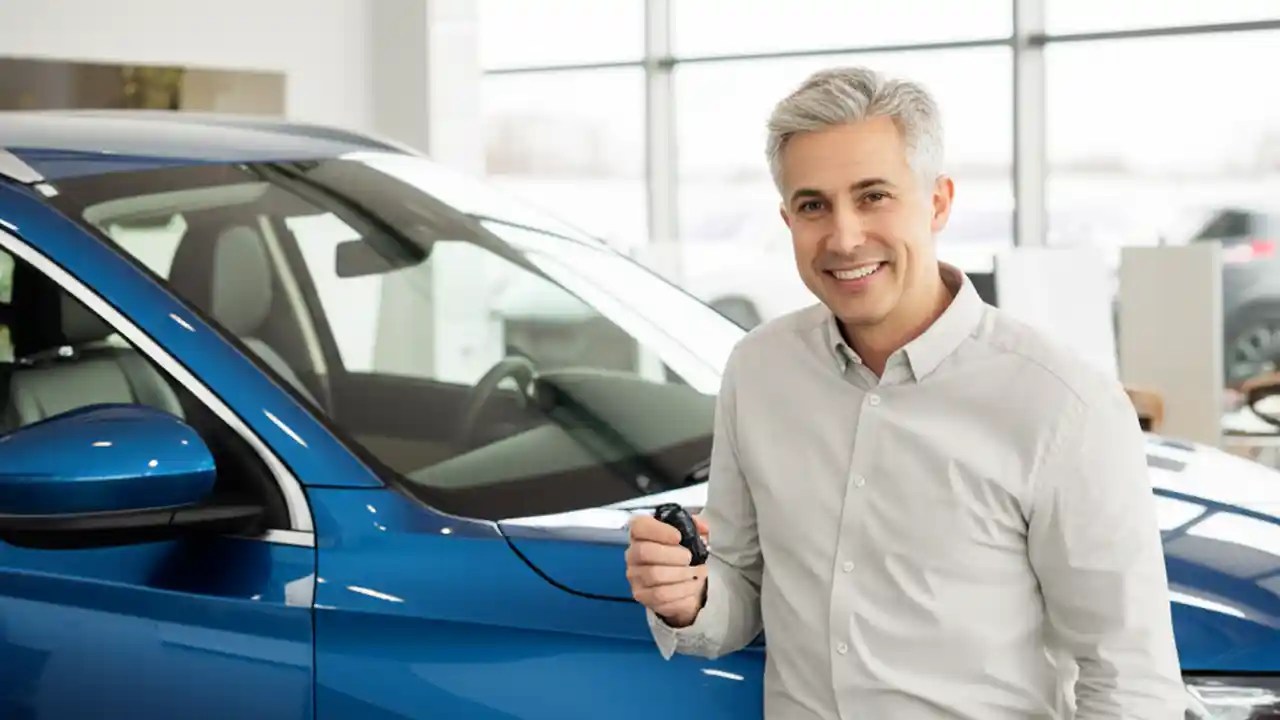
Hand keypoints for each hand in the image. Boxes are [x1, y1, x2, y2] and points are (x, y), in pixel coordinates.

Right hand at [625, 513, 709, 627]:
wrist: (679, 585)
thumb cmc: (680, 556)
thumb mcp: (689, 537)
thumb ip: (695, 528)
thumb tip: (702, 528)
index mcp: (641, 534)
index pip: (639, 526)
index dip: (659, 530)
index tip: (679, 536)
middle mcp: (633, 554)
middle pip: (644, 551)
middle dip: (673, 554)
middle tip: (689, 558)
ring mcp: (635, 577)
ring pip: (654, 575)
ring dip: (681, 574)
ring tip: (696, 572)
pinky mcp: (642, 596)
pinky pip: (661, 595)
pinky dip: (682, 590)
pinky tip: (692, 586)